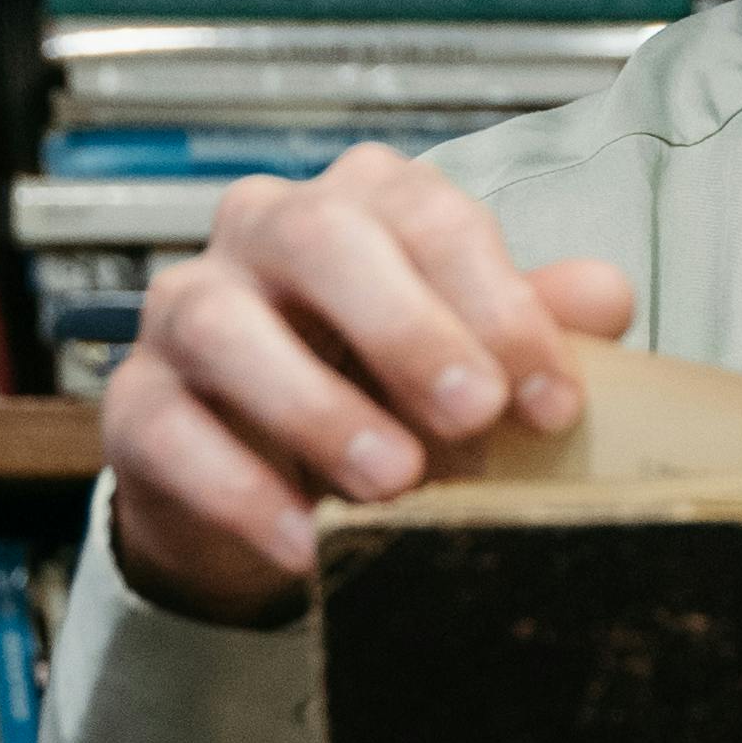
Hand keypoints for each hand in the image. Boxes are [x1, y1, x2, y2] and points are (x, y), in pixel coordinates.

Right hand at [101, 146, 634, 626]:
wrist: (271, 480)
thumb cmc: (382, 387)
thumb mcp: (469, 355)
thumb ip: (532, 321)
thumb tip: (607, 296)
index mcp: (362, 203)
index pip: (429, 215)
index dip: (498, 302)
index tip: (552, 400)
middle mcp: (264, 233)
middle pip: (320, 237)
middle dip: (405, 326)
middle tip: (476, 413)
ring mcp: (187, 311)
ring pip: (225, 326)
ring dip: (316, 405)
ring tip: (393, 480)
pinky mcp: (135, 403)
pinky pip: (170, 430)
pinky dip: (240, 489)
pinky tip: (306, 539)